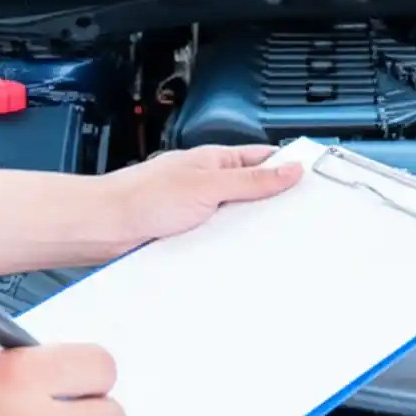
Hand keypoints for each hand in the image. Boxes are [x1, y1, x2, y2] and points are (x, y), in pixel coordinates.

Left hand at [98, 144, 302, 251]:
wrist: (104, 228)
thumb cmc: (141, 196)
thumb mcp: (208, 186)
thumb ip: (251, 181)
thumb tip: (289, 170)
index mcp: (214, 161)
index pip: (262, 159)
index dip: (287, 168)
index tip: (310, 182)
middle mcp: (206, 183)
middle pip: (252, 192)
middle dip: (270, 205)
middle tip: (294, 218)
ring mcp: (198, 210)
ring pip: (236, 219)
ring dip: (247, 230)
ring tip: (264, 240)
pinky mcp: (188, 235)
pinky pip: (218, 240)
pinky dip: (228, 247)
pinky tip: (236, 255)